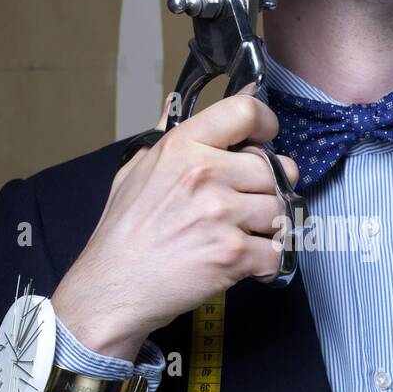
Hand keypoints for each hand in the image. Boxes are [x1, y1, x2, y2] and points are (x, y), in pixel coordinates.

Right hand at [51, 85, 299, 357]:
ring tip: (243, 235)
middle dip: (268, 188)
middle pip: (276, 169)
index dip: (265, 125)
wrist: (111, 288)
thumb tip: (174, 103)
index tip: (264, 139)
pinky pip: (277, 251)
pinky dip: (267, 262)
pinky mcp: (233, 254)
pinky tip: (244, 262)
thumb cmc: (123, 235)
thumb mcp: (134, 170)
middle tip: (246, 205)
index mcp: (182, 147)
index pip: (246, 112)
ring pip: (281, 210)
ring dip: (269, 226)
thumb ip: (164, 135)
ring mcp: (221, 215)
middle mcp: (205, 174)